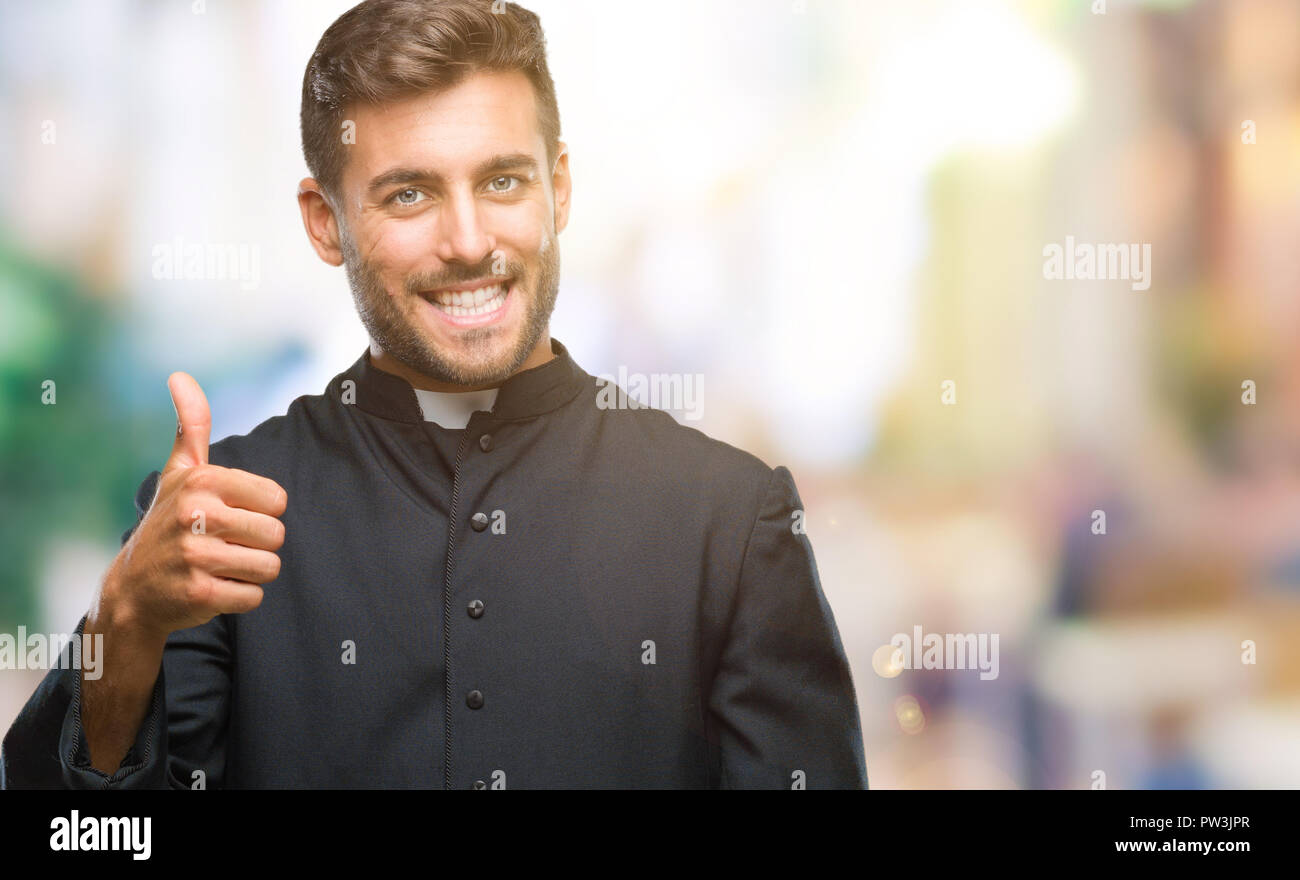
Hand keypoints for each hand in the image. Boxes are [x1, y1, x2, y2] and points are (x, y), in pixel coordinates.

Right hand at [103, 372, 287, 637]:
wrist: (132, 590)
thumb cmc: (168, 523)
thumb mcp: (179, 472)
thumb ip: (191, 426)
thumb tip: (180, 376)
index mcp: (202, 481)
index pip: (278, 500)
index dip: (260, 513)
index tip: (229, 516)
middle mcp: (196, 514)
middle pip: (276, 535)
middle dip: (257, 545)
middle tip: (223, 546)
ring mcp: (195, 556)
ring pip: (270, 567)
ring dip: (251, 572)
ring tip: (219, 567)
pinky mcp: (199, 594)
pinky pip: (254, 597)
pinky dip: (240, 597)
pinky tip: (212, 588)